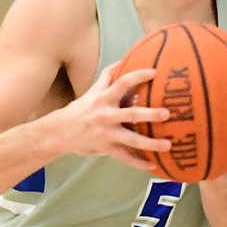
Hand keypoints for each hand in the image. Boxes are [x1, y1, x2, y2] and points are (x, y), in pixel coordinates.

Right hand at [39, 60, 170, 170]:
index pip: (121, 83)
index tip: (154, 72)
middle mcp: (105, 116)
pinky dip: (139, 163)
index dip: (137, 76)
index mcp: (103, 99)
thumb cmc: (80, 110)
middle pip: (131, 114)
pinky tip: (153, 165)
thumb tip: (122, 60)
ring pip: (131, 140)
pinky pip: (125, 158)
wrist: (59, 133)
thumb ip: (107, 77)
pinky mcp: (105, 149)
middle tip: (167, 113)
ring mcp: (106, 134)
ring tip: (168, 145)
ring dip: (150, 143)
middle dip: (149, 114)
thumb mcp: (91, 92)